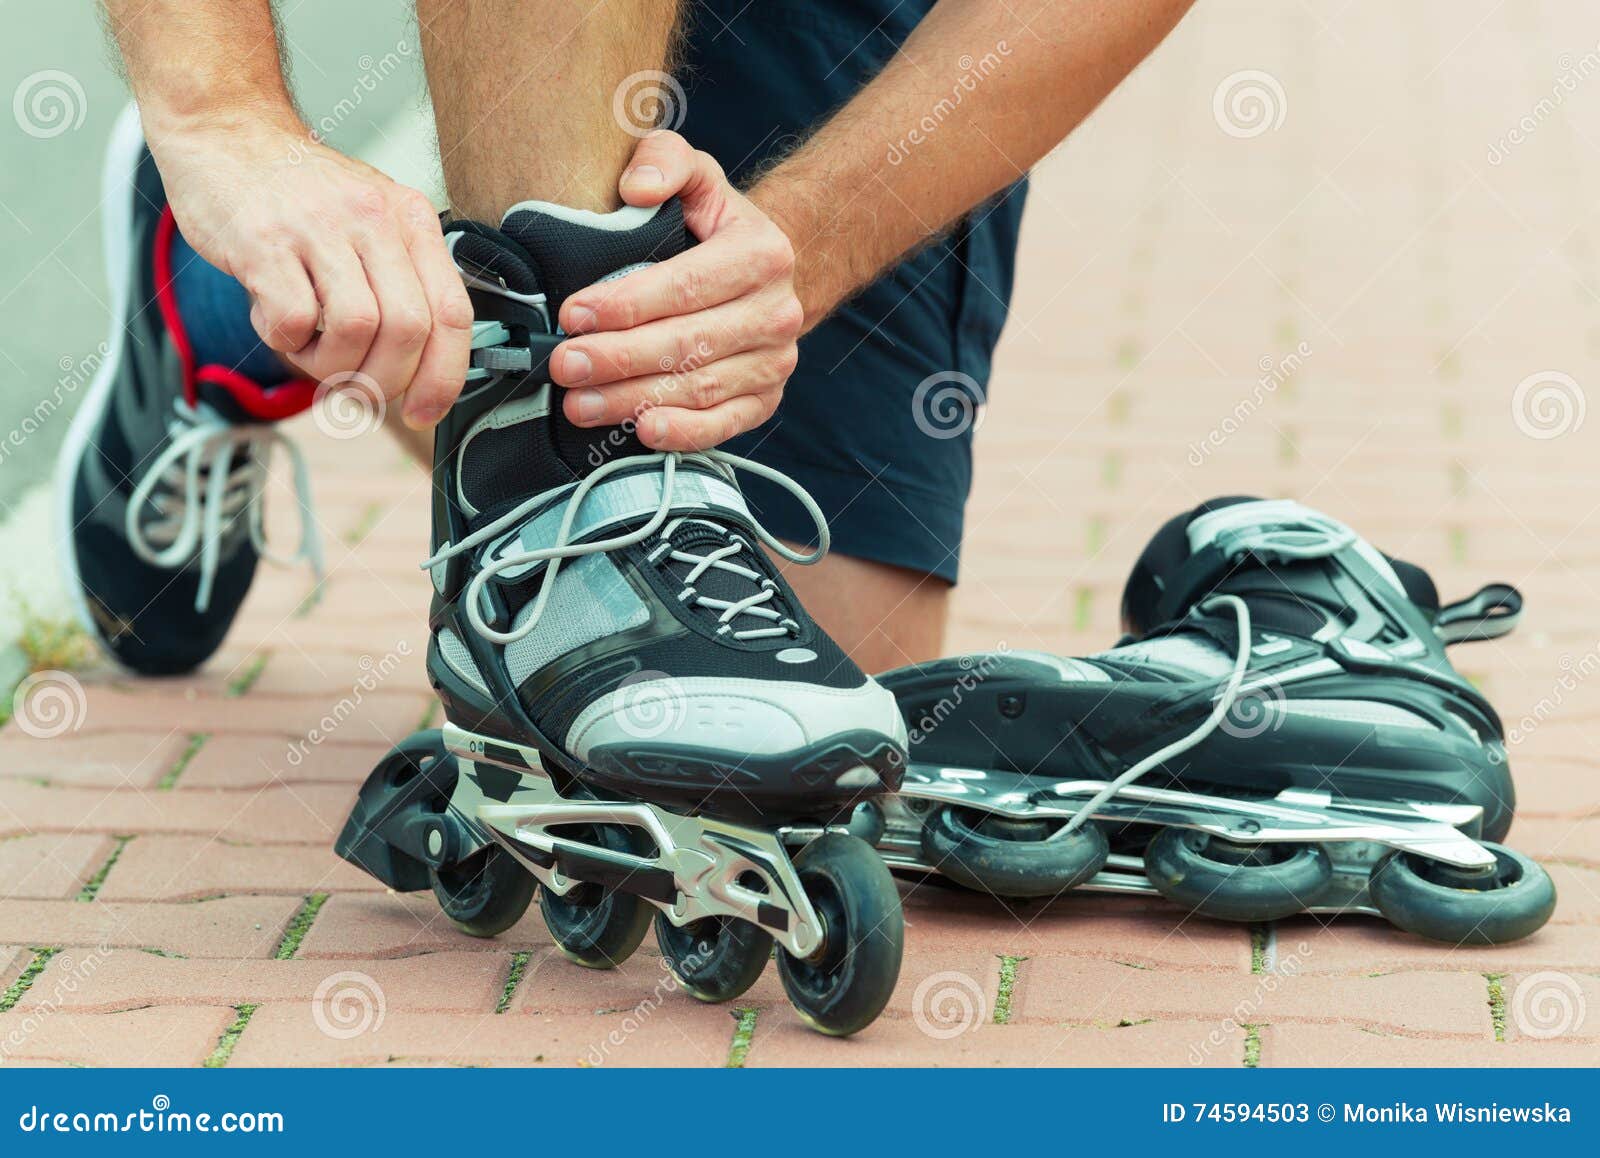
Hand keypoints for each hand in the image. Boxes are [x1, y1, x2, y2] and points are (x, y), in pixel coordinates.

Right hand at [149, 116, 472, 428]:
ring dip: (330, 362)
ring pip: (356, 330)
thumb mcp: (372, 220)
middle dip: (382, 378)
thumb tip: (423, 372)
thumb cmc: (299, 194)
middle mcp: (374, 218)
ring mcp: (318, 226)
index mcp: (411, 219)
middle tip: (350, 381)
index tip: (423, 412)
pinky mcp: (262, 240)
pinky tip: (273, 318)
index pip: (452, 314)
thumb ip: (403, 283)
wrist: (225, 130)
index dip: (443, 378)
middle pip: (408, 330)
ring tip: (306, 343)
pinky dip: (285, 341)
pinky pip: (293, 320)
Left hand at [550, 131, 802, 450]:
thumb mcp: (693, 174)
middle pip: (687, 343)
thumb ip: (664, 161)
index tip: (571, 314)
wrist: (762, 271)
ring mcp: (775, 361)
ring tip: (578, 403)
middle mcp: (777, 311)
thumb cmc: (711, 224)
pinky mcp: (765, 399)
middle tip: (563, 365)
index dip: (625, 304)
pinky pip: (722, 424)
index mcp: (762, 253)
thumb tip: (635, 188)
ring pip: (698, 388)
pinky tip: (641, 431)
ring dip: (633, 400)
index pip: (685, 285)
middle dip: (618, 358)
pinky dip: (683, 433)